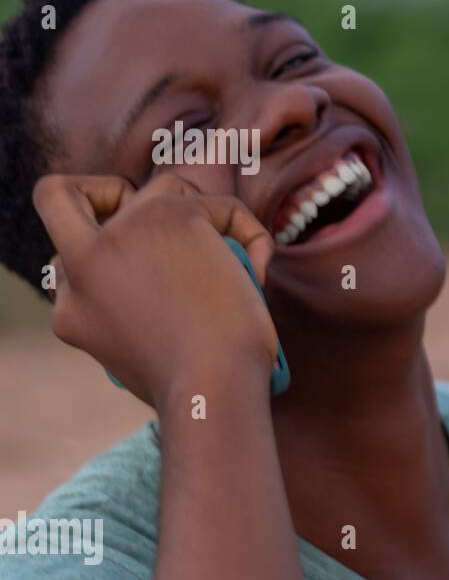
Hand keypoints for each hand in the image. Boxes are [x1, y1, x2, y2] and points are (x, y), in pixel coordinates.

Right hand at [32, 172, 277, 406]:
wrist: (210, 390)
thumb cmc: (196, 391)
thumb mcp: (145, 360)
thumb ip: (133, 319)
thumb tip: (172, 295)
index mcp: (72, 310)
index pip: (70, 261)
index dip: (102, 254)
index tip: (145, 270)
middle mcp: (82, 266)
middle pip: (58, 195)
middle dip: (103, 192)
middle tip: (159, 222)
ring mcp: (121, 235)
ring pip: (162, 188)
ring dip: (204, 216)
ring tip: (236, 262)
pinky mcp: (169, 216)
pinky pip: (221, 206)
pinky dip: (248, 233)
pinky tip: (258, 273)